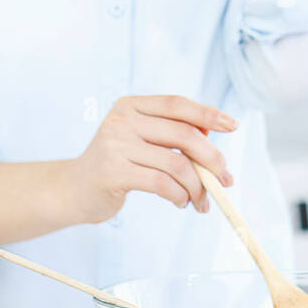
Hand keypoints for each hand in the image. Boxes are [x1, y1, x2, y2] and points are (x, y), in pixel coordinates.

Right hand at [69, 94, 237, 224]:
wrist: (73, 190)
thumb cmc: (116, 164)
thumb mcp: (140, 140)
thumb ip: (170, 133)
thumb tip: (211, 134)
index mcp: (131, 106)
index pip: (177, 104)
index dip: (208, 114)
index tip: (233, 125)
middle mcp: (121, 120)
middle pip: (183, 134)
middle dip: (212, 158)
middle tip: (225, 179)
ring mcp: (115, 145)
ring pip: (177, 163)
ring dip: (197, 186)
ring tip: (199, 200)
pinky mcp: (113, 172)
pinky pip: (163, 183)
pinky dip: (180, 195)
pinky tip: (180, 202)